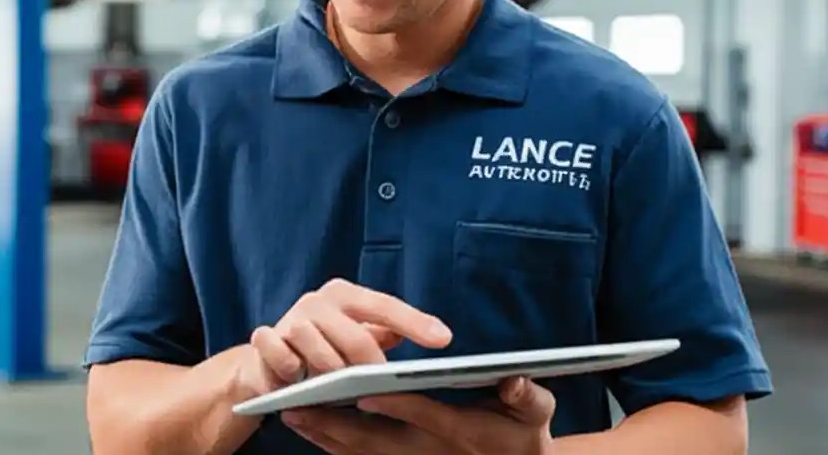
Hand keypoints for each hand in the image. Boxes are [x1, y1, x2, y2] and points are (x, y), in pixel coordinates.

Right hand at [234, 278, 452, 399]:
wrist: (269, 357)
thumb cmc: (324, 345)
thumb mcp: (356, 335)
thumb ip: (386, 333)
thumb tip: (431, 332)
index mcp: (344, 295)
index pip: (385, 305)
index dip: (415, 322)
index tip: (445, 340)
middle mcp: (317, 302)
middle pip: (355, 333)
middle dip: (369, 363)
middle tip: (377, 382)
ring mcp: (289, 319)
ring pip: (315, 343)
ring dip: (328, 368)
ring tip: (334, 385)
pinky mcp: (264, 339)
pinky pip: (278, 352)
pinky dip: (289, 367)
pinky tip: (296, 378)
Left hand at [282, 376, 556, 454]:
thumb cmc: (525, 434)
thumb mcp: (536, 413)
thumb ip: (527, 395)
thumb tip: (515, 380)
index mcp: (461, 432)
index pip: (421, 417)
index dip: (392, 406)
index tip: (360, 392)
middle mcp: (430, 453)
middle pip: (376, 440)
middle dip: (336, 424)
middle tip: (298, 406)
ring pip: (362, 452)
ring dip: (325, 436)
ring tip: (291, 414)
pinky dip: (334, 446)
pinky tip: (310, 429)